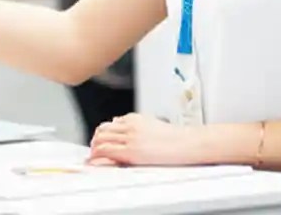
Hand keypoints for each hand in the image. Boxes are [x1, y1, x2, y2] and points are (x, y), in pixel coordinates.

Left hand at [87, 113, 203, 166]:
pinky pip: (106, 150)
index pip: (110, 124)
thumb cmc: (175, 138)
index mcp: (134, 118)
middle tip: (94, 150)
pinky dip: (97, 155)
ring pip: (101, 139)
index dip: (102, 133)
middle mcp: (129, 126)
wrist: (187, 143)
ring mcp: (129, 138)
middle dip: (96, 140)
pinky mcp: (130, 151)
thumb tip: (119, 125)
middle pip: (102, 130)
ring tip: (94, 157)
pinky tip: (95, 160)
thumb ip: (135, 125)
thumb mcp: (152, 125)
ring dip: (94, 148)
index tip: (99, 140)